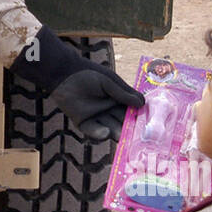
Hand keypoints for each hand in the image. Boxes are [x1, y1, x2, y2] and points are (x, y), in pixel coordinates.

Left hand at [10, 27, 143, 141]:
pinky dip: (99, 134)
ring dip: (116, 133)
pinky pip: (93, 131)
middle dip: (129, 129)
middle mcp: (110, 110)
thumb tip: (143, 103)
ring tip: (120, 135)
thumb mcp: (109, 82)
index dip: (139, 118)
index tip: (147, 124)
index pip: (132, 111)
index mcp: (119, 100)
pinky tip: (105, 132)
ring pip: (110, 129)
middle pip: (122, 123)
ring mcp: (97, 117)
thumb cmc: (89, 74)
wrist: (65, 74)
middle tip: (136, 138)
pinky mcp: (84, 123)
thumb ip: (123, 93)